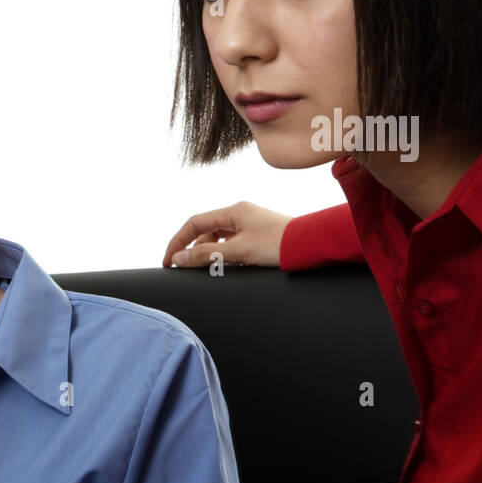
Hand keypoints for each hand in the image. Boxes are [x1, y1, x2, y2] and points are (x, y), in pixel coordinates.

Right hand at [162, 201, 291, 267]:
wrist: (312, 245)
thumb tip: (178, 259)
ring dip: (208, 253)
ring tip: (204, 270)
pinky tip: (224, 267)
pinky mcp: (258, 235)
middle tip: (182, 269)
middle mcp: (240, 214)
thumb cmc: (278, 245)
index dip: (178, 242)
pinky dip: (223, 255)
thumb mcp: (237, 252)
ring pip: (218, 238)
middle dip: (191, 249)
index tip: (169, 261)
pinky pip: (232, 243)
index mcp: (233, 212)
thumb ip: (206, 255)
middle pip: (205, 231)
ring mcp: (250, 224)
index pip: (194, 223)